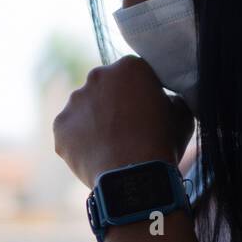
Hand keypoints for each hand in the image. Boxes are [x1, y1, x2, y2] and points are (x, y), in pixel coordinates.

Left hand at [52, 55, 194, 188]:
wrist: (132, 175)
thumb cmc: (161, 142)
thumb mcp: (182, 114)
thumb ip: (171, 99)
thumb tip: (165, 100)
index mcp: (129, 67)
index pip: (132, 76)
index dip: (139, 95)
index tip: (144, 113)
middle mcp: (97, 76)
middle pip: (104, 89)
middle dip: (112, 104)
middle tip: (124, 130)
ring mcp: (74, 100)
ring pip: (84, 109)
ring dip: (93, 122)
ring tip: (109, 146)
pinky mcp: (60, 125)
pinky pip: (70, 132)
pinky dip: (79, 142)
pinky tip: (95, 156)